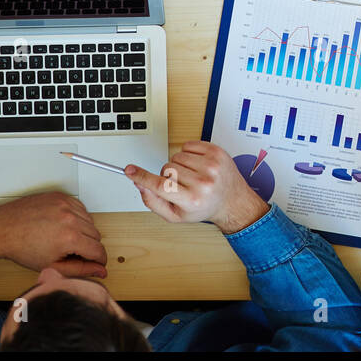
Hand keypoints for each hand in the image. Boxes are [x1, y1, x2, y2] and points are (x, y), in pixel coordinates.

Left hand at [0, 191, 107, 276]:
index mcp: (70, 238)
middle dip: (89, 246)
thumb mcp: (52, 266)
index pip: (99, 250)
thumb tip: (100, 271)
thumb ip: (80, 270)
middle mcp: (71, 218)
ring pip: (90, 221)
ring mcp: (66, 205)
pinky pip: (81, 208)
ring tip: (65, 238)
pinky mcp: (61, 196)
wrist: (2, 229)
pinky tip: (63, 225)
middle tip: (73, 252)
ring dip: (83, 231)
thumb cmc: (21, 248)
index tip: (96, 262)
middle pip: (96, 235)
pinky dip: (77, 217)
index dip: (99, 260)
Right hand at [126, 141, 269, 233]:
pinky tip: (197, 165)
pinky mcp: (216, 152)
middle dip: (167, 175)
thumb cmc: (203, 207)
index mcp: (192, 199)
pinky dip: (188, 153)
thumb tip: (139, 183)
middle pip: (166, 168)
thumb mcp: (175, 215)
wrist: (232, 201)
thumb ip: (153, 201)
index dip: (141, 177)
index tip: (129, 170)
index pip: (159, 185)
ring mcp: (212, 165)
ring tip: (191, 176)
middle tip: (180, 184)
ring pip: (176, 156)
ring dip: (178, 165)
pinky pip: (188, 145)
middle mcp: (204, 182)